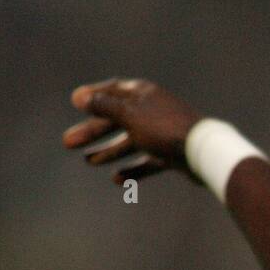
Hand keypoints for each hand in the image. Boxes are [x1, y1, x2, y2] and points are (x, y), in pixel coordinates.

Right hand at [62, 78, 202, 183]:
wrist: (202, 151)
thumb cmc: (164, 128)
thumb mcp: (128, 115)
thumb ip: (104, 107)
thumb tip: (80, 97)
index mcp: (143, 94)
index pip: (113, 90)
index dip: (94, 95)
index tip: (76, 102)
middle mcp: (152, 110)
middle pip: (117, 120)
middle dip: (92, 131)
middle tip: (68, 142)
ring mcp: (162, 133)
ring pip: (130, 142)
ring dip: (109, 151)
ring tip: (89, 161)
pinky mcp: (171, 154)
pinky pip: (148, 161)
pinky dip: (133, 169)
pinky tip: (118, 179)